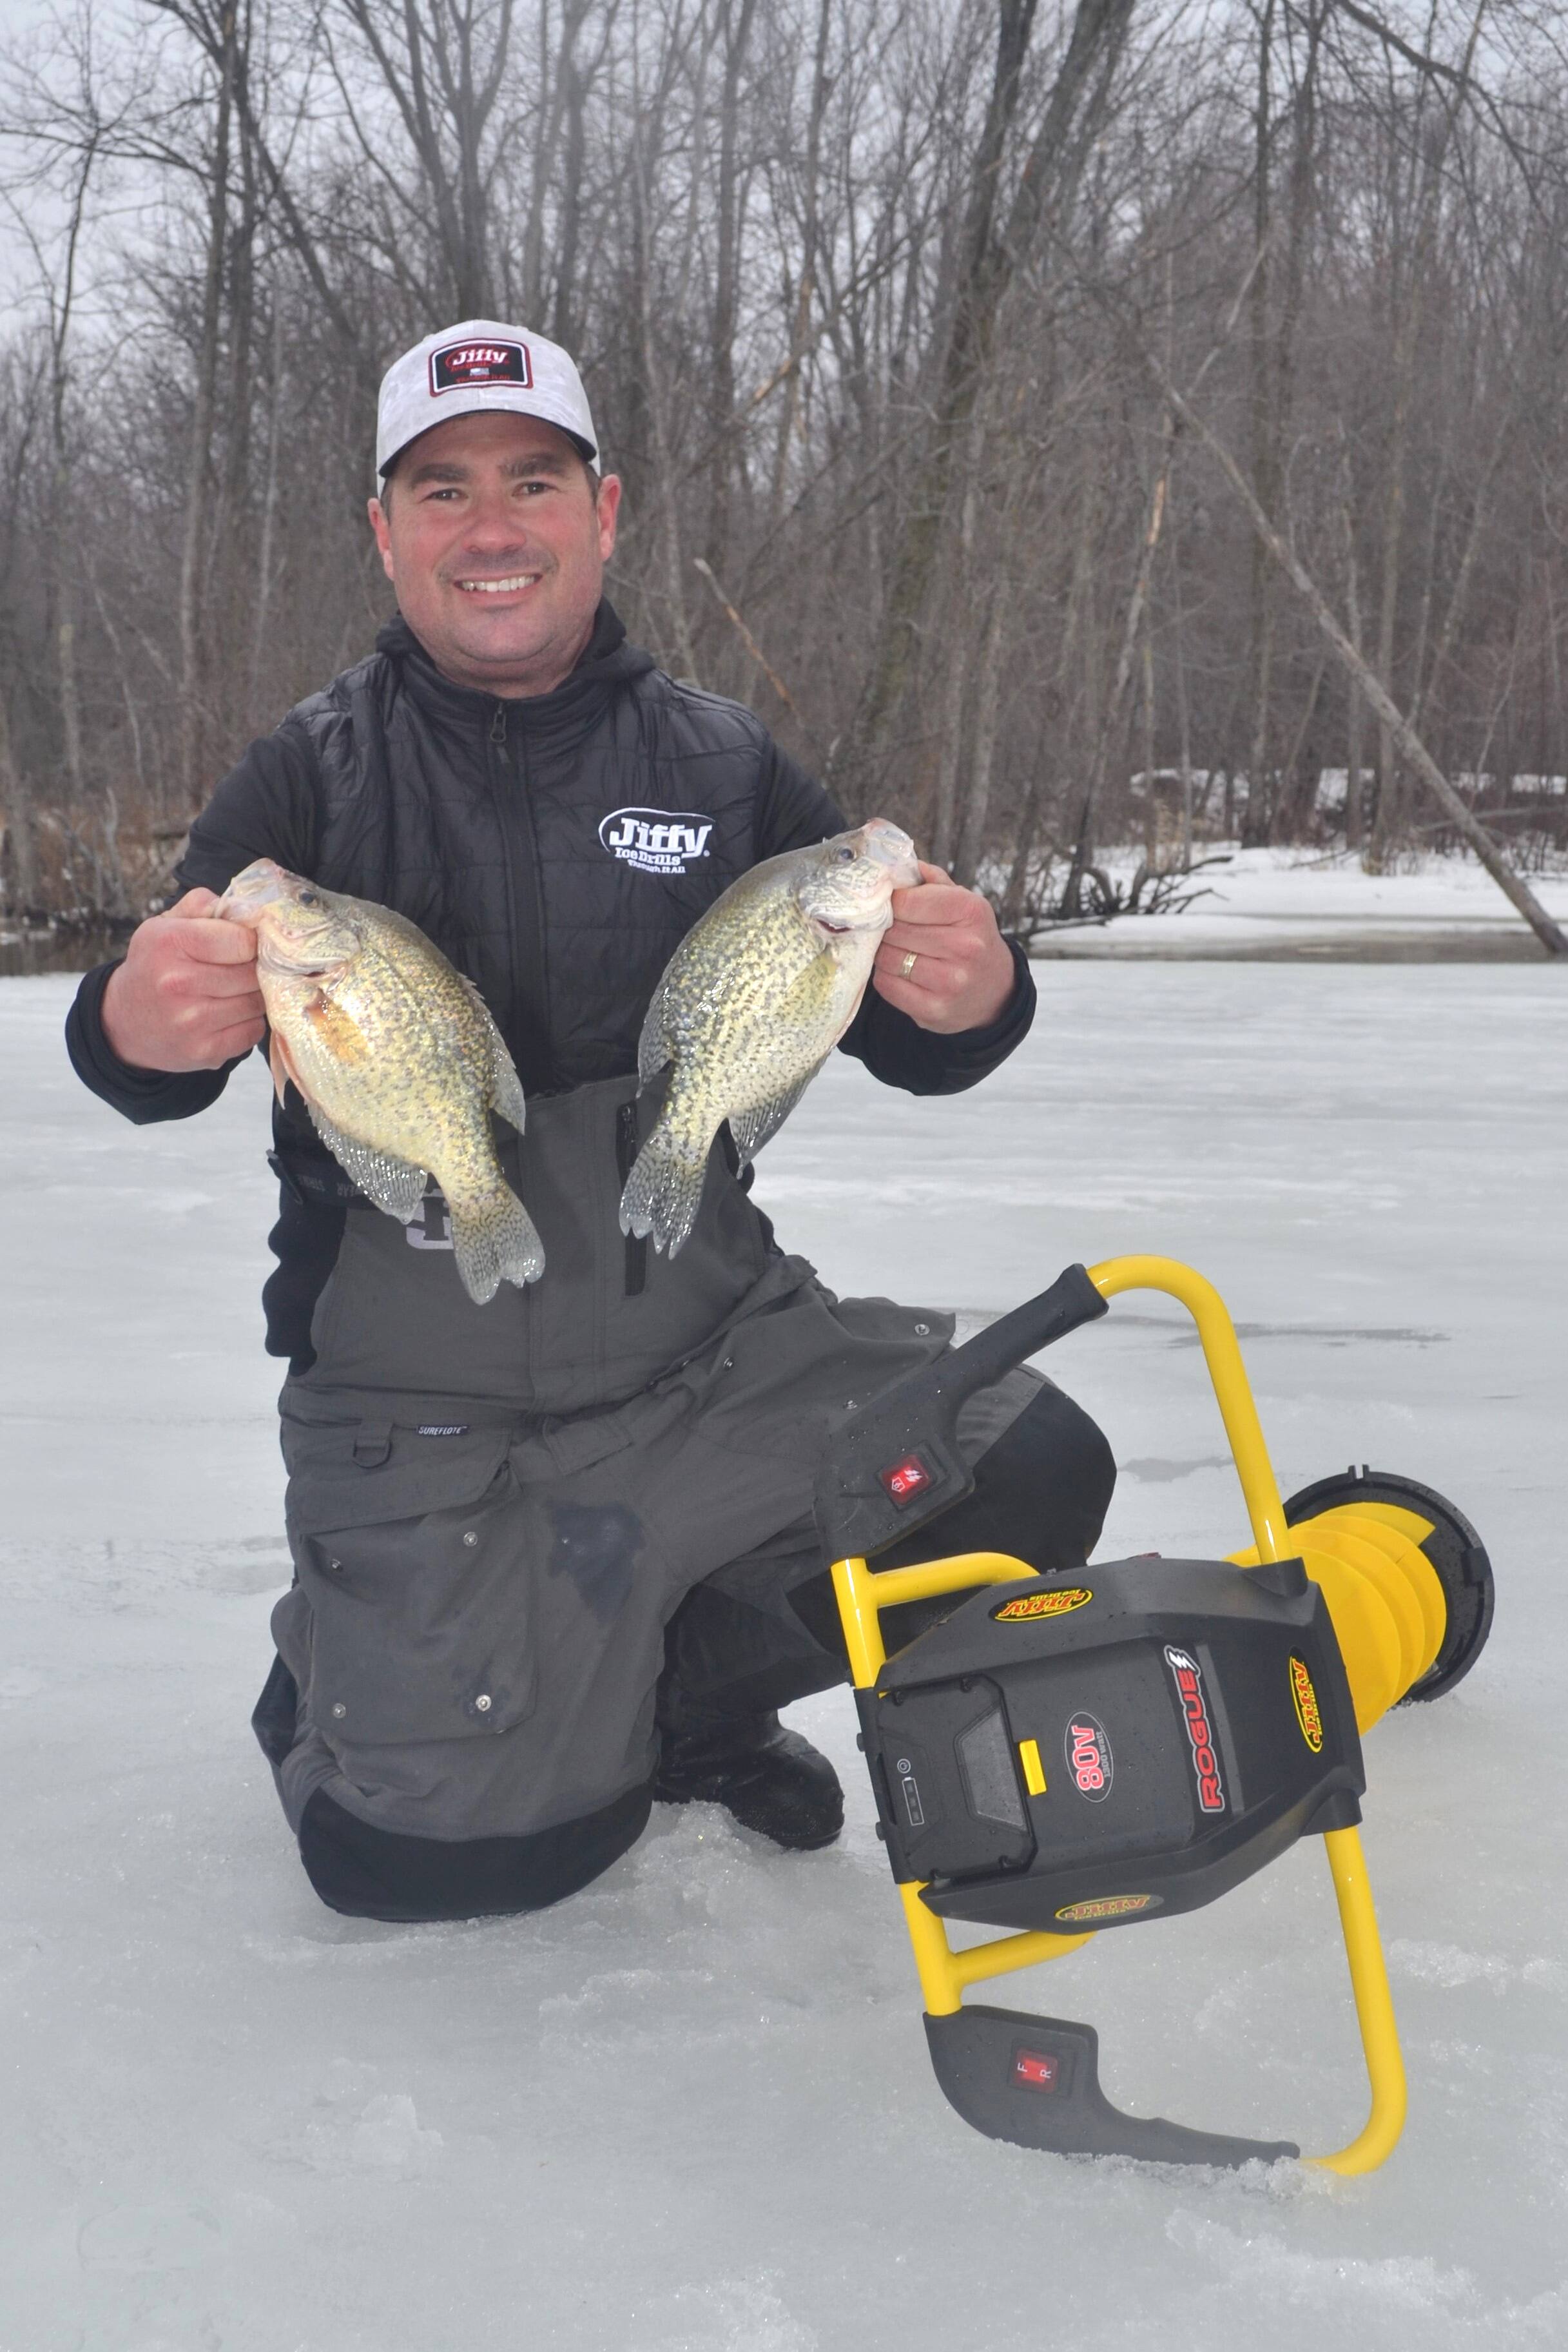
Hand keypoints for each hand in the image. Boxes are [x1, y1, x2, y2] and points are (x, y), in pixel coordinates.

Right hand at [101, 887, 266, 1071]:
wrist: (125, 1022)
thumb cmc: (154, 965)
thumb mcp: (165, 925)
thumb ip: (202, 905)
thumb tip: (245, 907)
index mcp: (170, 942)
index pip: (242, 940)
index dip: (251, 941)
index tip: (246, 944)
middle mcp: (178, 982)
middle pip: (253, 972)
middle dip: (255, 968)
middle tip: (243, 968)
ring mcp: (192, 1021)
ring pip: (257, 1002)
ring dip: (254, 995)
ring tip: (234, 990)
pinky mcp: (205, 1051)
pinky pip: (253, 1031)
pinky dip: (249, 1021)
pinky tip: (230, 1014)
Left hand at [871, 861, 1017, 1032]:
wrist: (993, 992)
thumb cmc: (970, 939)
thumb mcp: (963, 903)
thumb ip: (931, 882)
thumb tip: (895, 865)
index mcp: (971, 911)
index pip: (906, 900)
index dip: (891, 902)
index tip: (891, 905)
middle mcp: (965, 947)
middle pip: (894, 929)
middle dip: (886, 927)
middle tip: (891, 928)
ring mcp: (950, 982)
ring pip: (886, 957)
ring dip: (884, 952)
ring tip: (898, 949)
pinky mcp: (933, 1010)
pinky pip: (886, 985)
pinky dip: (885, 976)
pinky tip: (900, 972)